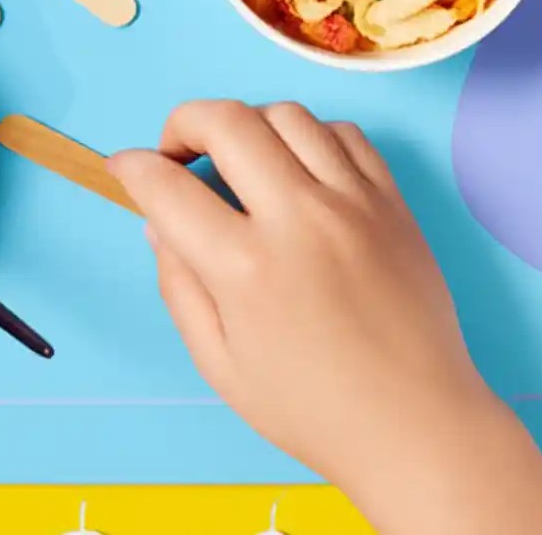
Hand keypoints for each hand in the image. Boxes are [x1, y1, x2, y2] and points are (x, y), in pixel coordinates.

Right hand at [109, 100, 541, 534]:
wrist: (415, 425)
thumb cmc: (312, 408)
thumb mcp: (219, 363)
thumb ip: (179, 286)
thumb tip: (158, 226)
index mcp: (245, 268)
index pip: (168, 186)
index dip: (132, 168)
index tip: (125, 168)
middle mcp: (299, 220)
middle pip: (227, 121)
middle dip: (183, 123)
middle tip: (176, 154)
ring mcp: (353, 205)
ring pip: (287, 115)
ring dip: (247, 126)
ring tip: (239, 163)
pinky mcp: (392, 204)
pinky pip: (345, 134)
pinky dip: (309, 137)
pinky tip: (296, 172)